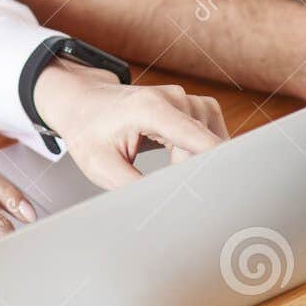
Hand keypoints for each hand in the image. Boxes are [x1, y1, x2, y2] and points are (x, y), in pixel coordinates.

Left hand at [32, 61, 228, 188]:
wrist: (84, 103)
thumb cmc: (90, 131)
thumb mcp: (101, 167)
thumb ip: (134, 187)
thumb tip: (163, 207)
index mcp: (150, 108)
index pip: (196, 138)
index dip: (213, 164)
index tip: (222, 190)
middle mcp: (174, 98)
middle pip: (203, 146)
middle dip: (192, 173)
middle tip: (168, 189)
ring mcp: (186, 99)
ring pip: (209, 143)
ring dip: (193, 162)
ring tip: (165, 167)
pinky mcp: (193, 105)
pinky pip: (210, 135)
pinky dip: (199, 153)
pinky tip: (177, 158)